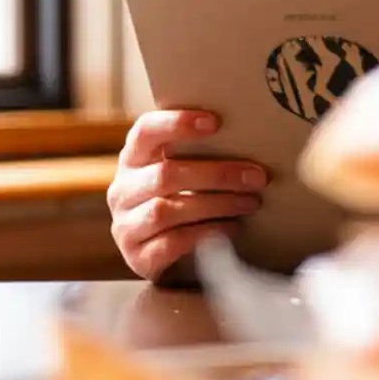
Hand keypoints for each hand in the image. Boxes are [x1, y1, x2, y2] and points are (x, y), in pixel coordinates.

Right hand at [108, 110, 267, 280]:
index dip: (177, 124)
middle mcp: (122, 190)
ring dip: (216, 205)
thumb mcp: (181, 172)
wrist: (161, 253)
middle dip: (217, 175)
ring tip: (250, 202)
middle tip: (256, 176)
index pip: (146, 131)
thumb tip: (248, 137)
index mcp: (133, 158)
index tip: (215, 122)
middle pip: (166, 175)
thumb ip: (198, 153)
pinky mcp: (137, 257)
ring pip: (168, 210)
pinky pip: (172, 243)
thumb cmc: (179, 200)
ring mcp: (126, 226)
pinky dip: (206, 234)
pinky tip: (232, 228)